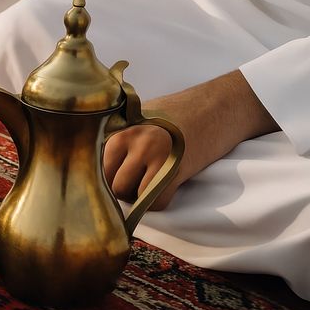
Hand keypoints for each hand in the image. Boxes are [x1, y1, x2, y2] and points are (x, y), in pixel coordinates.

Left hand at [103, 70, 277, 209]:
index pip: (96, 167)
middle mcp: (132, 142)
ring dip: (139, 197)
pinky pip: (156, 202)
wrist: (216, 107)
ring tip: (151, 181)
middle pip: (112, 185)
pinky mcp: (176, 171)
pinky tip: (166, 187)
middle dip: (122, 190)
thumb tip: (94, 166)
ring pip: (130, 196)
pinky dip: (158, 202)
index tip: (116, 178)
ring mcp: (154, 156)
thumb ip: (116, 139)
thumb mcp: (137, 119)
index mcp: (119, 130)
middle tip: (137, 181)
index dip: (105, 177)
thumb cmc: (174, 114)